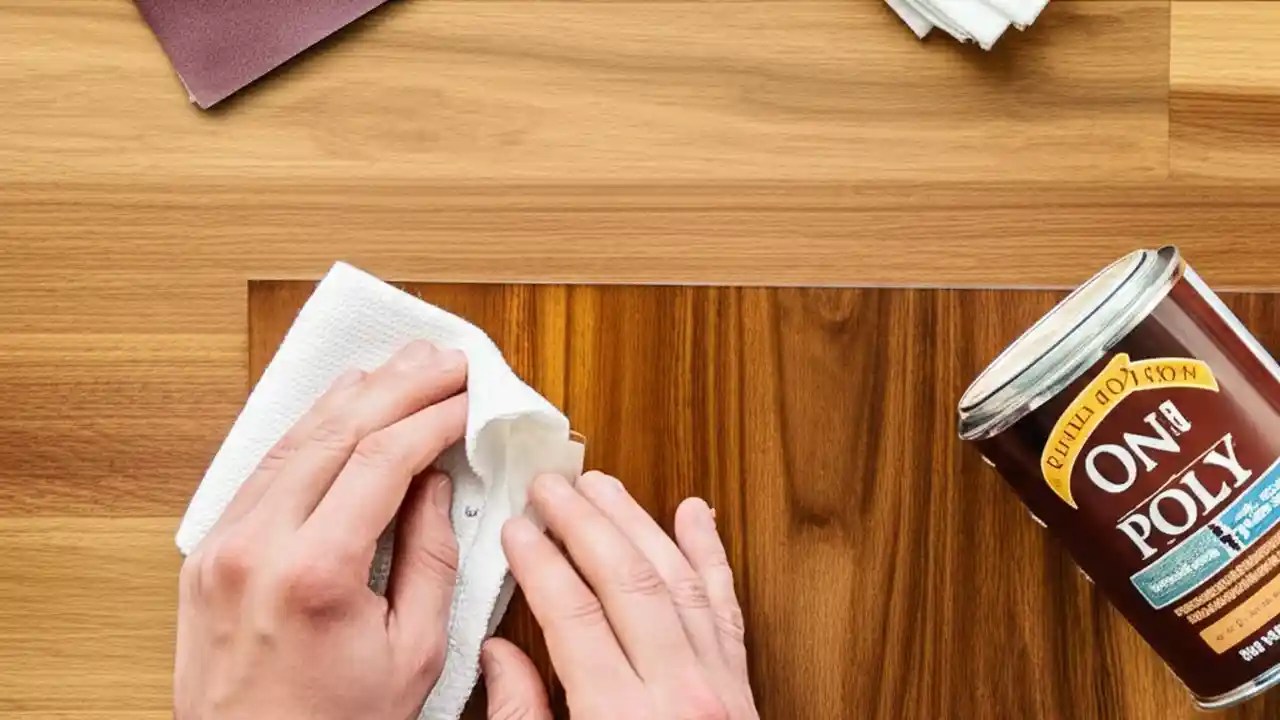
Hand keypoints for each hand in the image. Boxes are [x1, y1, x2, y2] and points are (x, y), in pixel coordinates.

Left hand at [174, 340, 467, 719]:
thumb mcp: (415, 654)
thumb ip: (431, 558)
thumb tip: (434, 485)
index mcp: (314, 573)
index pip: (383, 459)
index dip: (434, 418)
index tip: (470, 396)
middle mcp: (256, 547)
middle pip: (336, 432)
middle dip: (399, 386)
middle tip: (445, 360)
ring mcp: (221, 545)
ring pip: (292, 439)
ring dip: (352, 396)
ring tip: (400, 366)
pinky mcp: (207, 553)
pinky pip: (264, 469)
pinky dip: (309, 429)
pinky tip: (340, 407)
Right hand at [484, 472, 758, 719]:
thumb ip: (524, 719)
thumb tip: (498, 654)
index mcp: (623, 719)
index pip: (575, 616)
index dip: (541, 564)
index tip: (517, 530)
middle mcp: (678, 692)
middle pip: (627, 580)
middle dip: (584, 522)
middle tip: (550, 485)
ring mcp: (718, 684)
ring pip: (677, 578)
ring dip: (638, 522)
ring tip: (603, 484)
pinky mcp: (740, 685)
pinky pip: (725, 604)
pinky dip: (709, 554)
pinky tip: (694, 515)